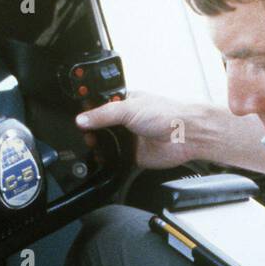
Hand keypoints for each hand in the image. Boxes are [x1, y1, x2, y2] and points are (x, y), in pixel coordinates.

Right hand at [76, 90, 205, 169]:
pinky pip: (116, 160)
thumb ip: (103, 114)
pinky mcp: (133, 156)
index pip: (99, 107)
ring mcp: (129, 139)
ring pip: (107, 145)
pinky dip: (108, 161)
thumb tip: (82, 119)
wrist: (186, 136)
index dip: (88, 112)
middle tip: (84, 135)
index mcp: (125, 104)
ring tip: (91, 146)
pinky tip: (102, 159)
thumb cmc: (167, 114)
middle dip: (91, 132)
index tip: (78, 118)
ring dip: (98, 147)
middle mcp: (126, 121)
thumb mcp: (128, 108)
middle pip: (101, 128)